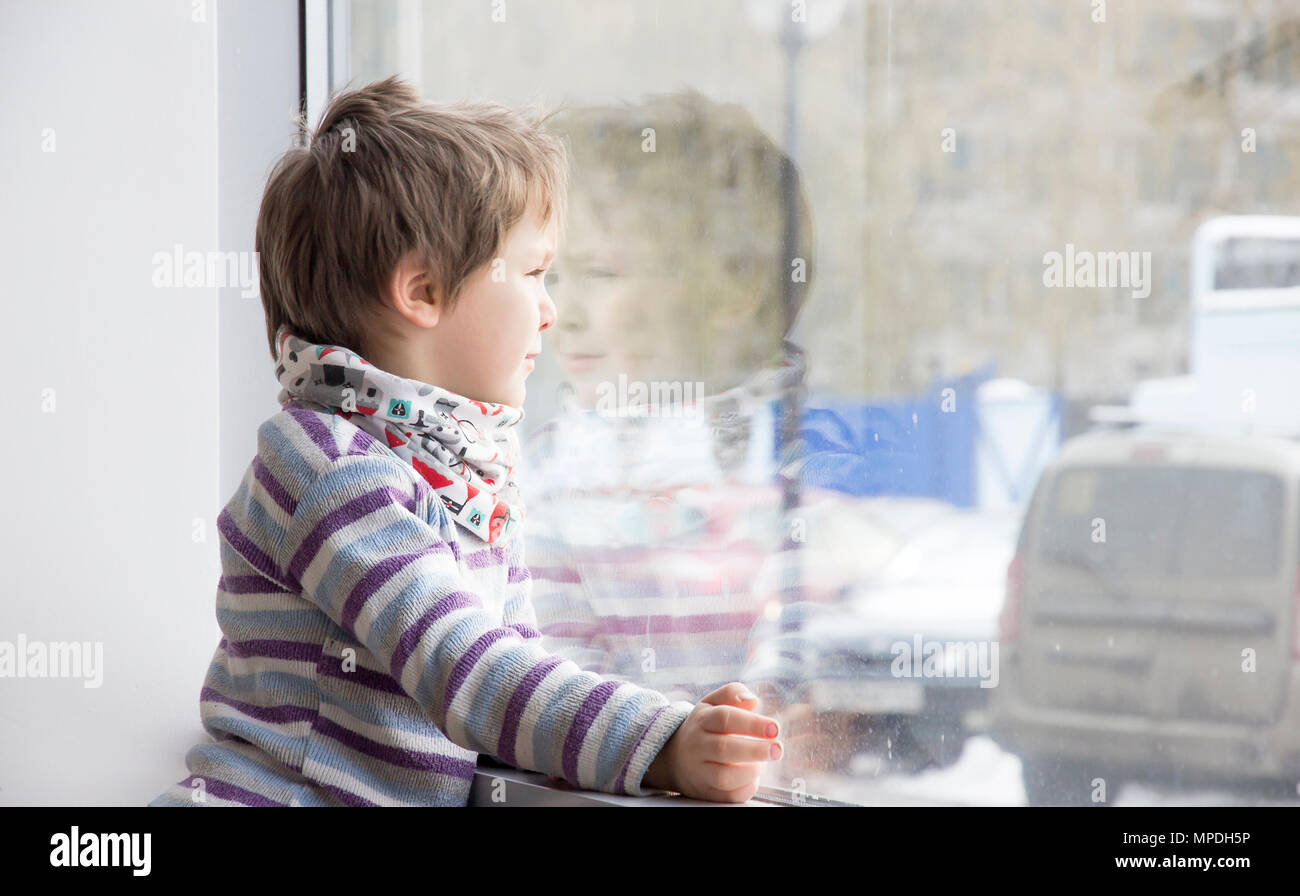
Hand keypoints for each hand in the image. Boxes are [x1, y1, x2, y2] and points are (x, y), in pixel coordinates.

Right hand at [642, 682, 781, 802]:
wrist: (674, 757)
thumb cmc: (703, 727)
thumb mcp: (712, 704)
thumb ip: (732, 694)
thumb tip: (752, 700)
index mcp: (702, 720)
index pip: (724, 718)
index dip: (751, 723)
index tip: (774, 728)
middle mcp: (697, 745)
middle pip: (724, 748)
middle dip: (755, 750)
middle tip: (777, 749)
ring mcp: (698, 771)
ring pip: (723, 776)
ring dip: (750, 771)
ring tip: (761, 763)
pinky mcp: (704, 791)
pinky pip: (726, 796)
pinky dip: (745, 788)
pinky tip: (752, 777)